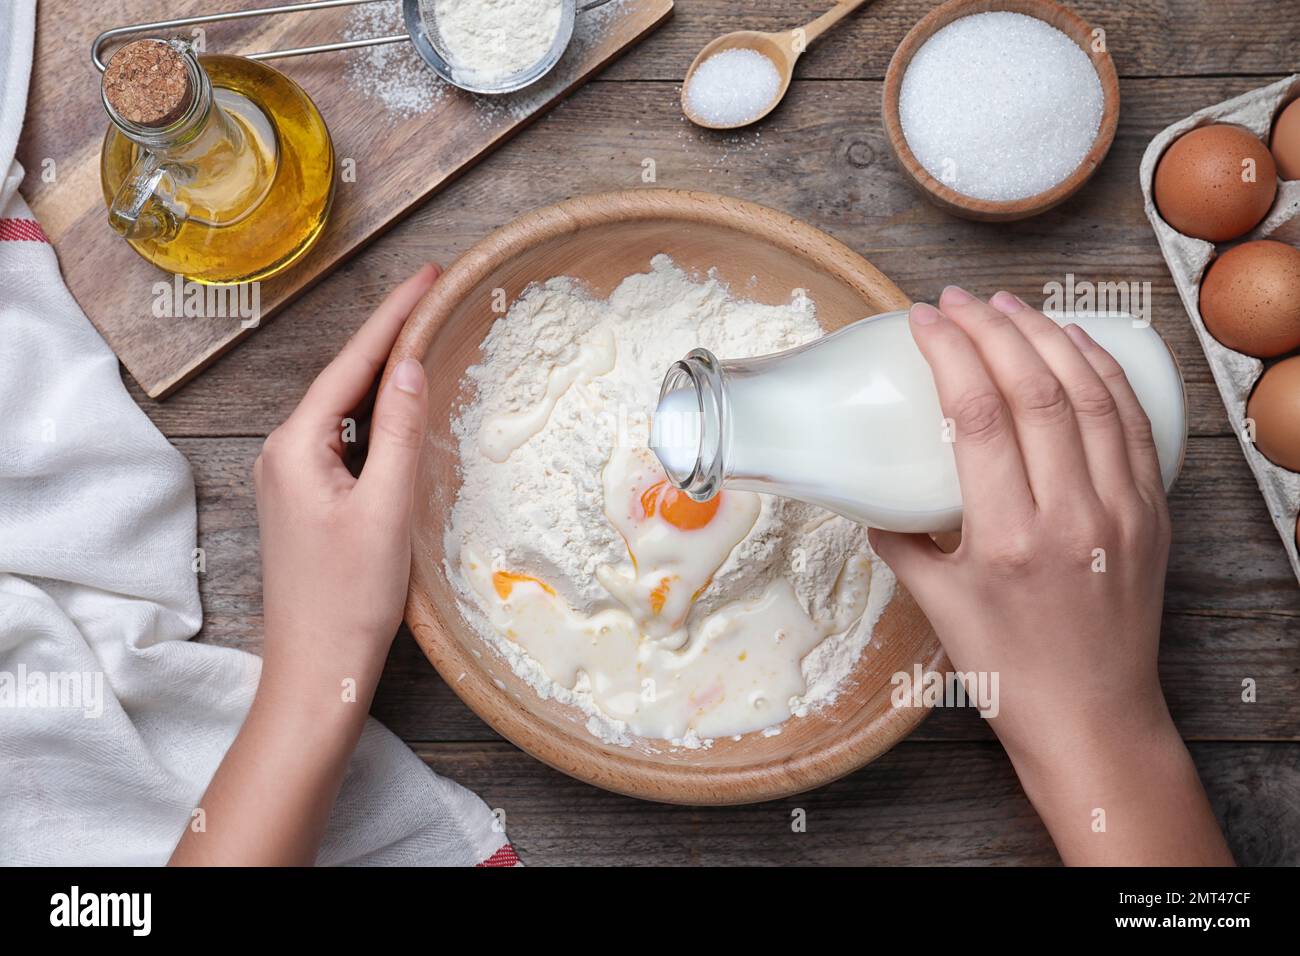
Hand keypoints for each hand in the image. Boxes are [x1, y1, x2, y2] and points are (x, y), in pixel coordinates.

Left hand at [255, 263, 438, 702]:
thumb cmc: (350, 599)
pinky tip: (404, 413)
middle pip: (344, 381)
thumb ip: (400, 433)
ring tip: (427, 340)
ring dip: (384, 378)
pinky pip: (345, 443)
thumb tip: (412, 366)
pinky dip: (376, 421)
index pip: (351, 365)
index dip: (393, 317)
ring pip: (345, 412)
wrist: (317, 671)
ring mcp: (292, 478)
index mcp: (295, 446)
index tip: (428, 276)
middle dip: (389, 338)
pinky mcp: (306, 501)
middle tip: (436, 298)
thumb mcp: (385, 509)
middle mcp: (283, 453)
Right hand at [869, 286, 1230, 865]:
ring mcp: (1121, 510)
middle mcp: (1071, 514)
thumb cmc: (1007, 670)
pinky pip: (1132, 423)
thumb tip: (872, 499)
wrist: (1093, 719)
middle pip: (1036, 389)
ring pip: (1091, 394)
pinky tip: (1075, 346)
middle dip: (993, 329)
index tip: (924, 321)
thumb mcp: (935, 605)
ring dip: (1048, 337)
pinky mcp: (1151, 513)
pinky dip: (1104, 373)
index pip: (979, 415)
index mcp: (1007, 537)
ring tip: (1010, 306)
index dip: (950, 353)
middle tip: (958, 300)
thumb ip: (899, 542)